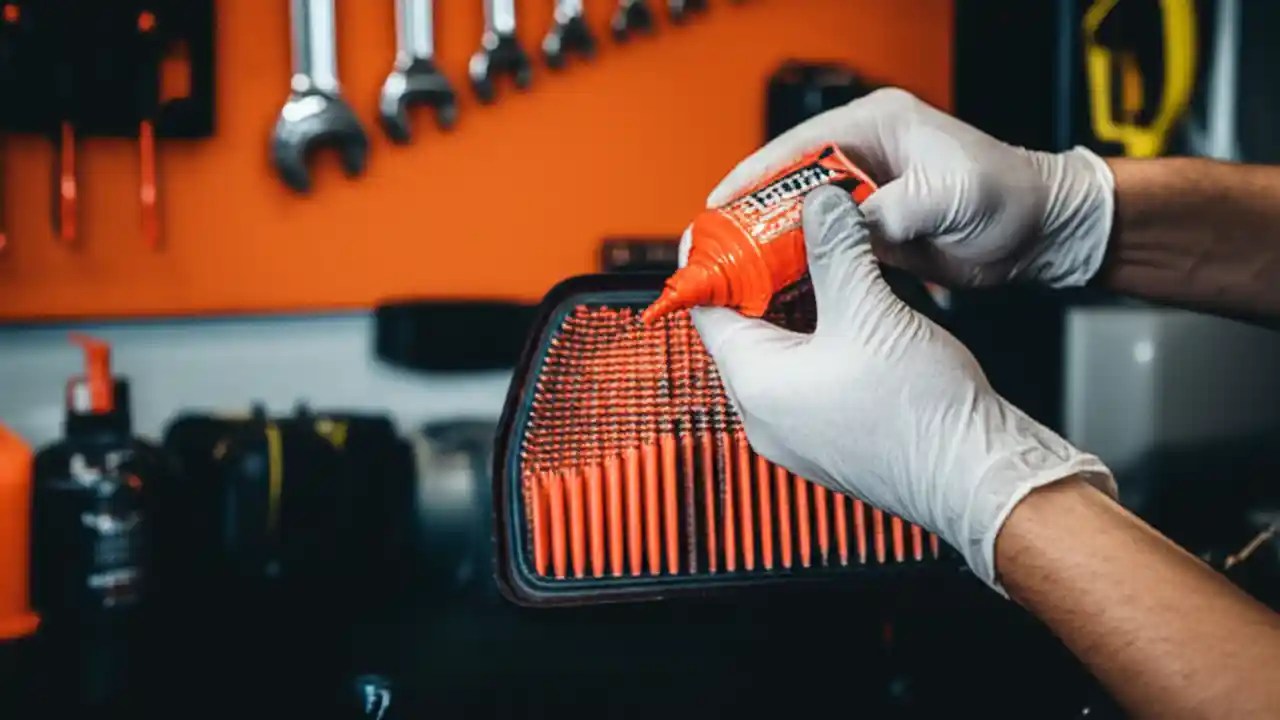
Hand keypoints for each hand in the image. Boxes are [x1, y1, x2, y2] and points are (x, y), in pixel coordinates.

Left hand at [688, 186, 1115, 588]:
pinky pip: (807, 368)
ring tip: (818, 250)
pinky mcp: (831, 430)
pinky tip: (846, 296)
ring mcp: (798, 426)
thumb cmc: (922, 418)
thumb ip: (836, 248)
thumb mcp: (871, 310)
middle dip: (763, 271)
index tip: (726, 222)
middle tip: (782, 226)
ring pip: (779, 344)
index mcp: (756, 386)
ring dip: (796, 297)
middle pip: (742, 324)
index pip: (707, 308)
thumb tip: (819, 207)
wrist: (978, 476)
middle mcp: (766, 414)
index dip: (715, 258)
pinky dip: (818, 328)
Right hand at [708, 88, 1115, 288]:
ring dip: (770, 245)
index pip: (796, 147)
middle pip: (787, 184)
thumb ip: (893, 210)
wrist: (1044, 231)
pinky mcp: (874, 230)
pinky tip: (777, 287)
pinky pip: (824, 247)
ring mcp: (867, 195)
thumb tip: (841, 230)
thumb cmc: (1011, 195)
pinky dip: (800, 266)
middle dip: (750, 215)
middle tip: (715, 247)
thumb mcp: (949, 197)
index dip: (752, 176)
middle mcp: (864, 157)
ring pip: (801, 219)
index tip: (718, 204)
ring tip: (735, 272)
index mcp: (875, 126)